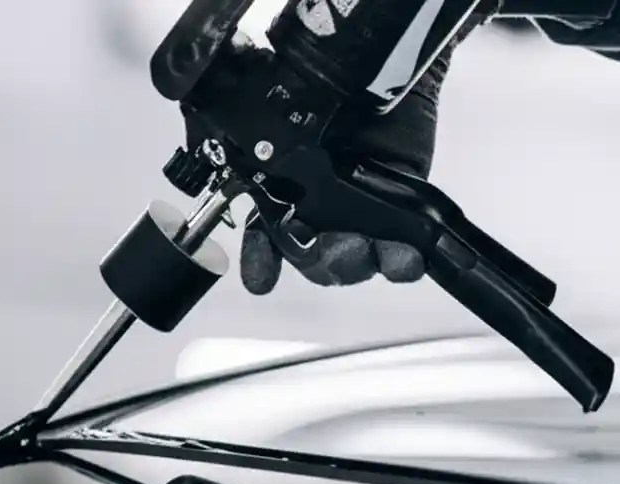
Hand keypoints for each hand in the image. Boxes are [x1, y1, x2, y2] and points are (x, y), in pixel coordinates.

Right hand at [239, 11, 491, 293]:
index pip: (265, 244)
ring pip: (356, 262)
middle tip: (332, 246)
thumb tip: (216, 161)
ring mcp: (359, 215)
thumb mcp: (272, 120)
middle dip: (322, 260)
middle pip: (314, 259)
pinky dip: (402, 262)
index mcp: (280, 198)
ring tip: (365, 250)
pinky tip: (404, 260)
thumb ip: (243, 147)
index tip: (262, 279)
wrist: (375, 69)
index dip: (261, 264)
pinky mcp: (400, 211)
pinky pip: (401, 251)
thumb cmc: (321, 90)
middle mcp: (317, 213)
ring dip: (359, 264)